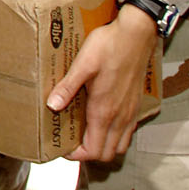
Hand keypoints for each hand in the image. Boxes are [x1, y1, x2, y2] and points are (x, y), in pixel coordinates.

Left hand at [45, 5, 161, 161]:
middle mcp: (120, 117)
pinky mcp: (137, 105)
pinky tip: (102, 120)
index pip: (93, 150)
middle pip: (107, 153)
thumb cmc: (109, 47)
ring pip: (120, 145)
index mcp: (104, 111)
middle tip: (71, 141)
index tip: (62, 146)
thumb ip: (67, 87)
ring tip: (85, 132)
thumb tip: (51, 105)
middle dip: (88, 153)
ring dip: (104, 145)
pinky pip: (128, 131)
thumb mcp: (83, 65)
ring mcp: (131, 112)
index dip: (76, 155)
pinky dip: (116, 135)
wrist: (136, 34)